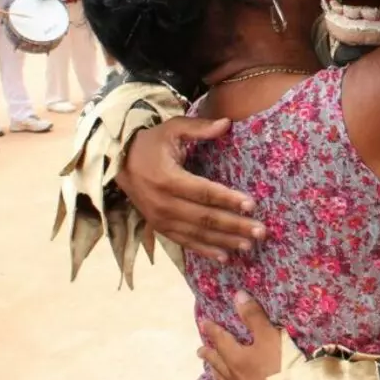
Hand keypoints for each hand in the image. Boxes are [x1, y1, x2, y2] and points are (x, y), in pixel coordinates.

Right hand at [115, 117, 265, 261]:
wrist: (119, 163)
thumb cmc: (151, 143)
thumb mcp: (173, 128)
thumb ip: (199, 127)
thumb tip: (228, 122)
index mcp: (167, 178)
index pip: (204, 192)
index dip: (228, 199)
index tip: (251, 205)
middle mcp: (163, 203)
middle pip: (204, 218)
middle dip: (234, 226)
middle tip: (260, 231)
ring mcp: (160, 219)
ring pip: (197, 234)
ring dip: (224, 241)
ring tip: (248, 245)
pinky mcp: (159, 228)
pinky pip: (184, 242)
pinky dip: (204, 250)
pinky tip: (224, 256)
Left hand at [199, 292, 281, 379]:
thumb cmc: (281, 364)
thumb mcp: (269, 336)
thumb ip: (253, 317)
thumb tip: (237, 296)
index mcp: (236, 358)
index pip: (221, 340)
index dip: (213, 330)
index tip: (203, 323)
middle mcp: (234, 375)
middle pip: (218, 362)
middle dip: (209, 354)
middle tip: (200, 351)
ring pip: (223, 378)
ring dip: (216, 370)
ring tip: (211, 368)